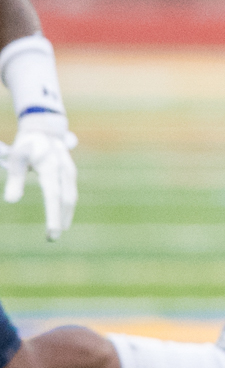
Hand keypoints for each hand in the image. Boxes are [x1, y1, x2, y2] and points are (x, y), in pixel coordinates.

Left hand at [4, 119, 77, 240]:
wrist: (44, 129)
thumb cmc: (27, 145)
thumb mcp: (17, 159)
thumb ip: (15, 179)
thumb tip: (10, 201)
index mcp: (51, 167)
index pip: (53, 196)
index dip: (54, 216)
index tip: (52, 233)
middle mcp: (64, 170)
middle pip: (66, 199)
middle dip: (60, 219)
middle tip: (52, 238)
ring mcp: (70, 172)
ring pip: (71, 197)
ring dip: (65, 214)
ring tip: (58, 230)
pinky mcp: (70, 173)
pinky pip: (70, 192)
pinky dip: (66, 206)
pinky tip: (62, 215)